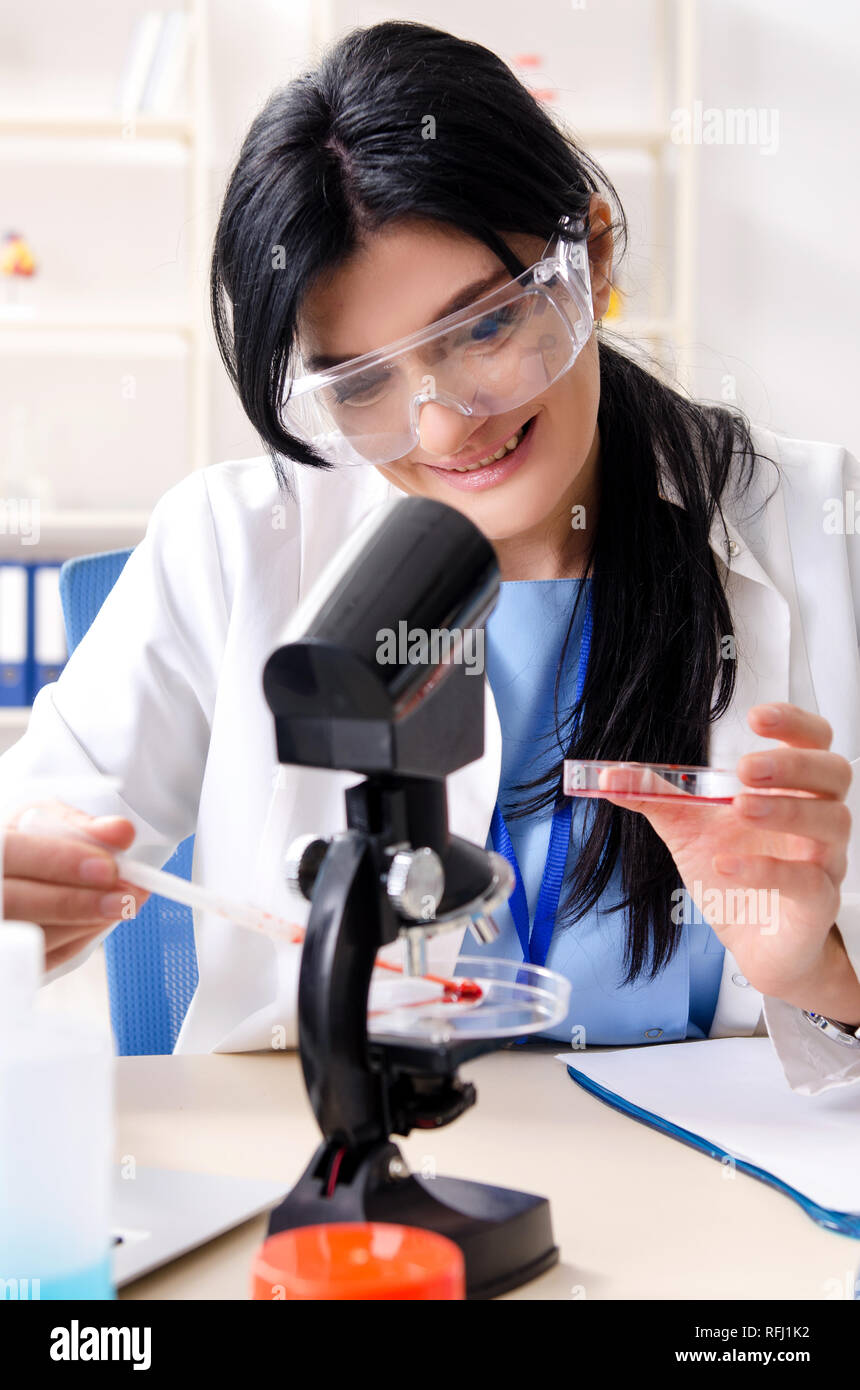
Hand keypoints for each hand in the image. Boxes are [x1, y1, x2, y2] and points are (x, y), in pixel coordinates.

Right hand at [2, 799, 150, 969]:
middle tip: (127, 896)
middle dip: (79, 901)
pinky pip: (42, 958)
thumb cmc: (26, 844)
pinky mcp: (7, 960)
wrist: (10, 873)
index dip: (59, 861)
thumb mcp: (46, 822)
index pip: (10, 854)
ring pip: (31, 936)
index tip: (108, 867)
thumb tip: (122, 832)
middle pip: (15, 902)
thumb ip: (81, 826)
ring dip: (86, 922)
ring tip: (125, 903)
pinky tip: (102, 919)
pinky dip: (78, 938)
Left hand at [599, 704, 858, 1019]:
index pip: (814, 741)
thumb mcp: (687, 829)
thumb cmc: (733, 876)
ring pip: (833, 822)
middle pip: (833, 774)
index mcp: (789, 790)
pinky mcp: (817, 904)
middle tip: (747, 768)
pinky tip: (729, 865)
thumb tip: (608, 775)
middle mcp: (815, 819)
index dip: (794, 723)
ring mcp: (823, 861)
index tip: (756, 717)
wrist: (752, 944)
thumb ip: (654, 797)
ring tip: (741, 807)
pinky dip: (768, 870)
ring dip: (788, 810)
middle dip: (793, 764)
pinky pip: (809, 882)